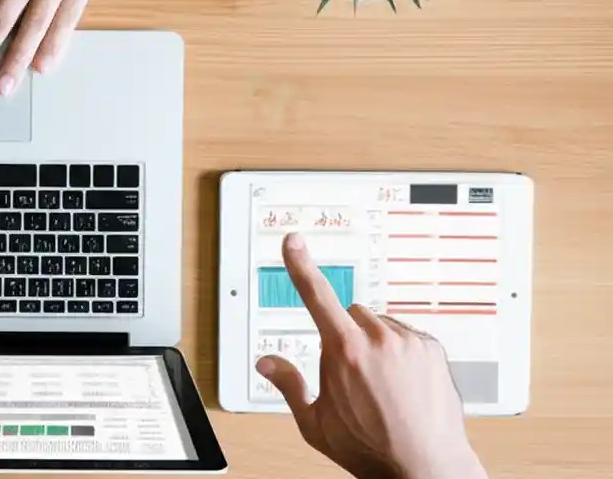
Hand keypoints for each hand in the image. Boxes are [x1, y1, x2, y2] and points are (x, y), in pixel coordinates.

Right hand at [257, 233, 486, 478]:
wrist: (427, 467)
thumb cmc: (371, 450)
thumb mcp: (316, 424)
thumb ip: (289, 386)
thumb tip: (268, 363)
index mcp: (345, 352)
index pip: (316, 296)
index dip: (300, 265)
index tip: (293, 242)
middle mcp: (380, 340)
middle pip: (351, 315)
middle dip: (345, 336)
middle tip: (350, 374)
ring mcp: (409, 342)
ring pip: (380, 325)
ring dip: (374, 344)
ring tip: (380, 385)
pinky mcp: (432, 348)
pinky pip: (406, 336)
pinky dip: (399, 352)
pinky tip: (400, 384)